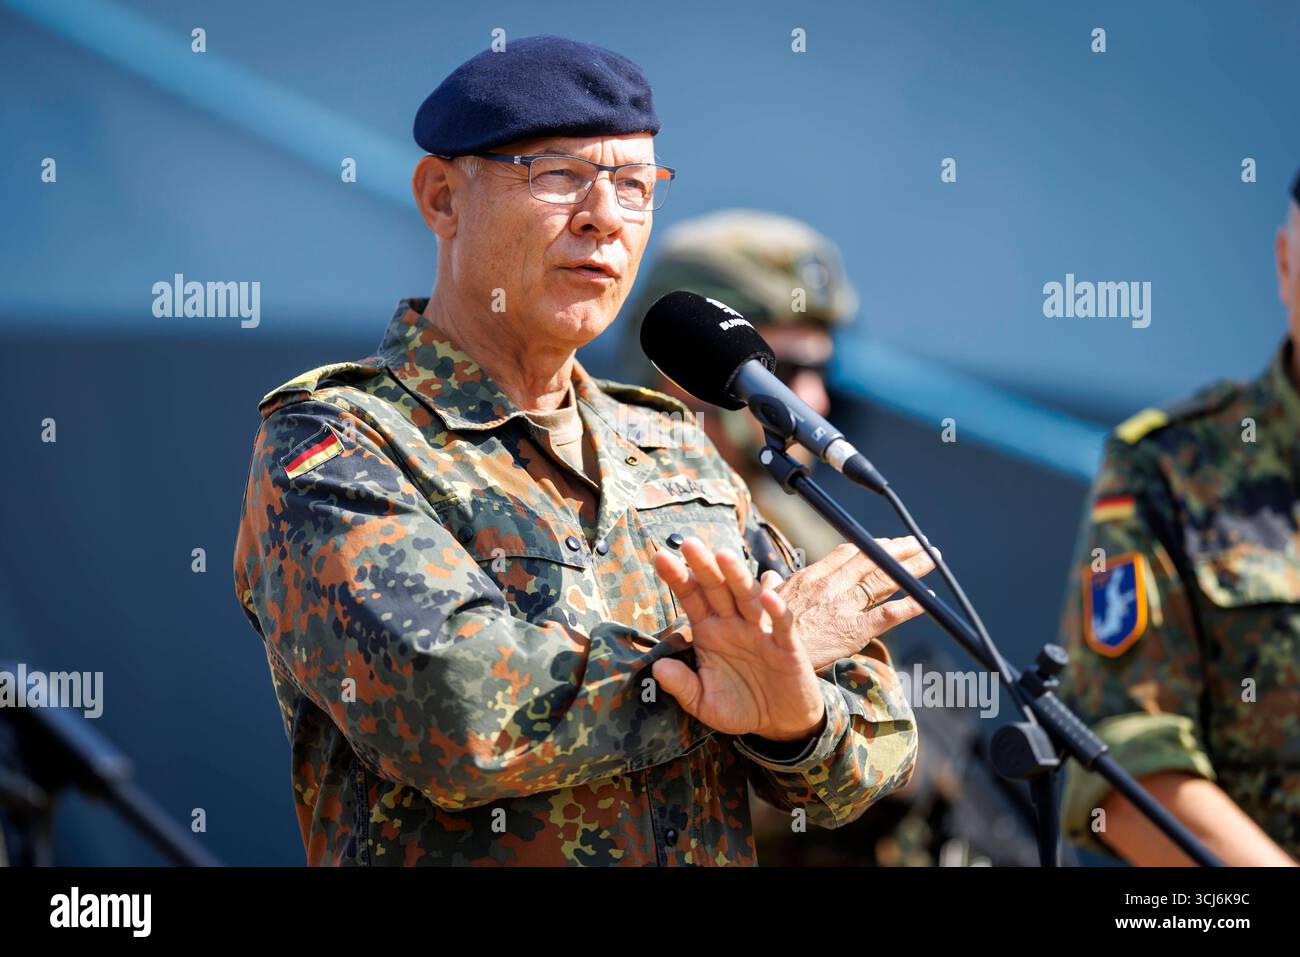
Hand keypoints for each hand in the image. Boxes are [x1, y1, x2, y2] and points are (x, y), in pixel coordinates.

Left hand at [651, 538, 824, 740]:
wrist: (780, 722)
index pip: (691, 598)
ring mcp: (760, 631)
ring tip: (723, 556)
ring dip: (737, 577)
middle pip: (717, 588)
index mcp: (710, 631)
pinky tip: (767, 596)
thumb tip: (658, 667)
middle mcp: (733, 624)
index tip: (660, 557)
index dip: (677, 577)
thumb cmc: (740, 706)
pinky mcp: (787, 646)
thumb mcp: (704, 703)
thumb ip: (682, 686)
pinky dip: (776, 609)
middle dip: (703, 566)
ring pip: (747, 597)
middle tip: (688, 543)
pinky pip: (782, 623)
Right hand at [759, 538, 937, 671]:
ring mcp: (844, 606)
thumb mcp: (762, 602)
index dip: (869, 547)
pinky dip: (911, 604)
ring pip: (885, 580)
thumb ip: (772, 588)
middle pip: (871, 561)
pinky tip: (928, 598)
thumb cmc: (762, 631)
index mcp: (811, 577)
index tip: (884, 543)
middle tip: (918, 542)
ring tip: (931, 557)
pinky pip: (889, 614)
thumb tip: (767, 578)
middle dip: (898, 550)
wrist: (768, 656)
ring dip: (911, 567)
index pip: (846, 554)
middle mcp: (831, 586)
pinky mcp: (854, 630)